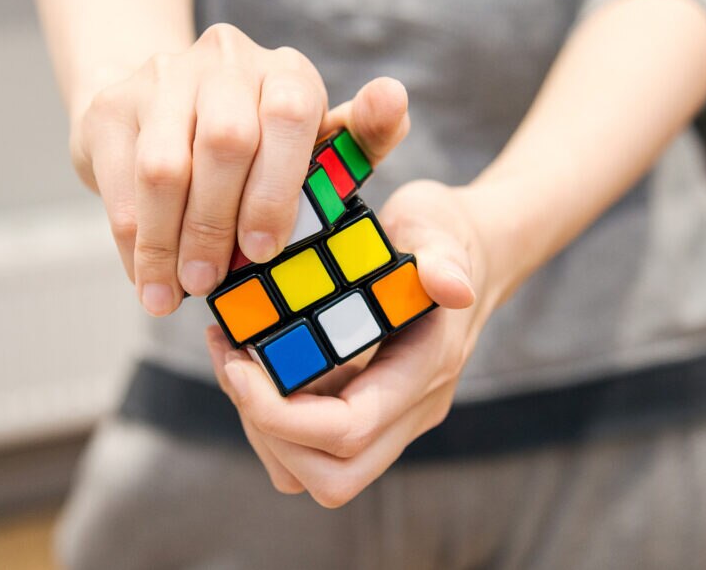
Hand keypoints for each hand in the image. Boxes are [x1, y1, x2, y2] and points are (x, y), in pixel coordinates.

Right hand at [69, 23, 409, 313]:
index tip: (263, 252)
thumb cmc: (258, 143)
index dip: (275, 190)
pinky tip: (146, 276)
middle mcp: (227, 60)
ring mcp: (164, 76)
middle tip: (212, 283)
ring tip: (171, 294)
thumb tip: (394, 99)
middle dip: (218, 225)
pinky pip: (119, 180)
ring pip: (164, 166)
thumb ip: (360, 137)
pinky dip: (134, 239)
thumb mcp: (315, 143)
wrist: (165, 107)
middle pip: (224, 142)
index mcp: (286, 72)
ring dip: (168, 241)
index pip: (289, 116)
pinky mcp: (112, 104)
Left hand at [206, 181, 504, 506]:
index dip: (281, 414)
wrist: (471, 254)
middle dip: (267, 432)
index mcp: (425, 370)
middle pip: (333, 478)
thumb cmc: (447, 234)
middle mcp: (409, 410)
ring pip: (315, 474)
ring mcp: (389, 418)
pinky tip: (250, 358)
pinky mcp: (364, 409)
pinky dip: (269, 417)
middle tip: (234, 365)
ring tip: (235, 358)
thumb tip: (454, 289)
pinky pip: (308, 447)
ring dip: (262, 429)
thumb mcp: (441, 228)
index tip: (238, 363)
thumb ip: (445, 259)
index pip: (349, 430)